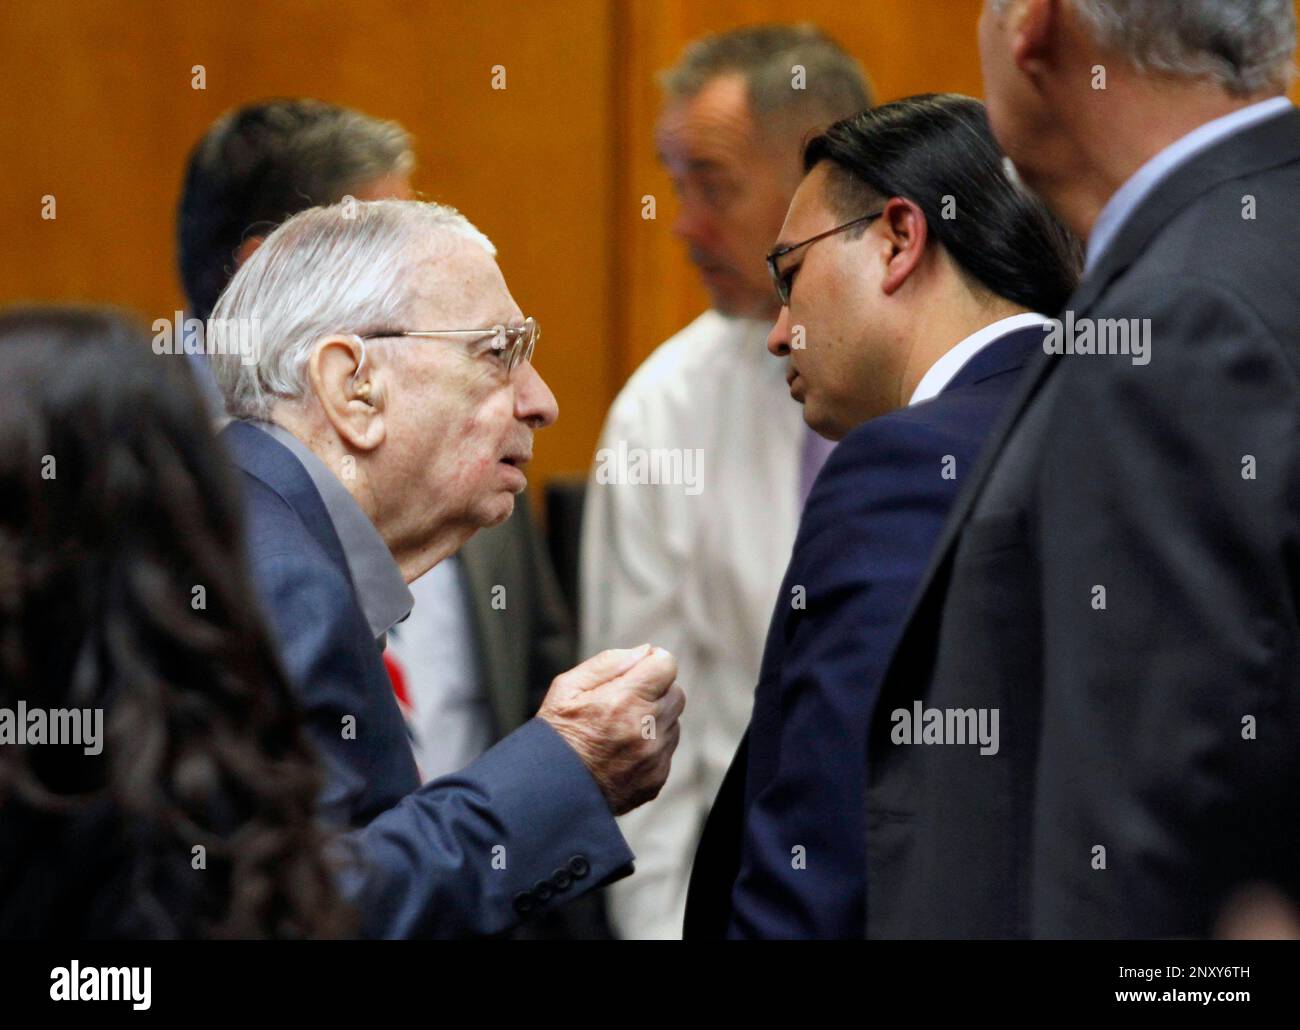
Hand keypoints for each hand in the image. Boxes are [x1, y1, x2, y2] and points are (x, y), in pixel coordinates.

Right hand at [537, 644, 684, 815]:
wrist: (548, 793)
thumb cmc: (554, 736)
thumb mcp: (567, 688)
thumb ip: (609, 663)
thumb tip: (645, 651)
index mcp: (625, 701)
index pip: (666, 665)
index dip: (652, 663)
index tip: (638, 672)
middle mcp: (645, 730)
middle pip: (675, 692)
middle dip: (655, 691)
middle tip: (625, 701)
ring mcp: (654, 758)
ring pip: (673, 723)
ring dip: (654, 720)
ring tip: (620, 730)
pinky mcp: (656, 779)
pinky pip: (667, 751)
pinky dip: (651, 747)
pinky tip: (622, 753)